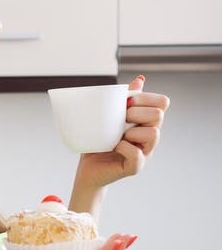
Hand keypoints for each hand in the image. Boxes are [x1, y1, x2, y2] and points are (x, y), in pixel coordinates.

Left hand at [73, 75, 169, 192]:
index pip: (162, 102)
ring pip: (153, 134)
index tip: (126, 102)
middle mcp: (150, 137)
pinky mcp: (135, 167)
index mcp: (147, 121)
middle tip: (120, 118)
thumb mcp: (109, 117)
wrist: (88, 169)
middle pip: (158, 114)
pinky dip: (124, 147)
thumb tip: (140, 80)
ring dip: (133, 130)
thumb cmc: (99, 142)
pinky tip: (115, 146)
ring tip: (119, 135)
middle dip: (137, 112)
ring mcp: (145, 153)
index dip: (146, 97)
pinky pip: (137, 154)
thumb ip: (124, 100)